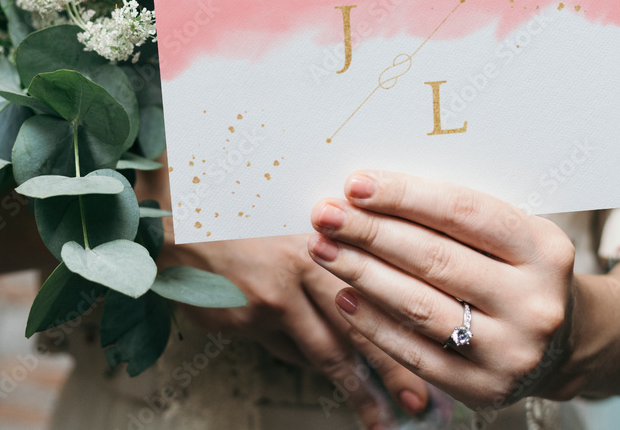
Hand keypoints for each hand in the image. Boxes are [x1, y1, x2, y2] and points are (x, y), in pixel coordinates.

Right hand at [160, 234, 434, 427]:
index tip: (444, 345)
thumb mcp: (289, 220)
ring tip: (386, 418)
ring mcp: (281, 288)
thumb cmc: (238, 212)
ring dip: (361, 388)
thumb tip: (365, 294)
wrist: (175, 211)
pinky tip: (328, 380)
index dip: (415, 317)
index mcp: (329, 229)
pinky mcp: (253, 313)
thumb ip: (328, 250)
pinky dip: (308, 364)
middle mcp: (312, 257)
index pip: (383, 278)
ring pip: (331, 349)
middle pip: (366, 321)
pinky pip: (288, 348)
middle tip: (425, 403)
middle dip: (399, 367)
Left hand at [307, 170, 577, 409]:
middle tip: (324, 215)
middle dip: (370, 232)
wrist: (562, 344)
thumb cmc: (517, 271)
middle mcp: (535, 302)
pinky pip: (415, 352)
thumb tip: (371, 192)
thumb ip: (454, 215)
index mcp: (544, 249)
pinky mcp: (485, 389)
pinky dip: (372, 323)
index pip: (463, 213)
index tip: (355, 184)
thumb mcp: (510, 235)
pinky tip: (343, 296)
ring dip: (361, 273)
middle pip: (434, 259)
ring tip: (322, 248)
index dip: (404, 196)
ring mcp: (512, 351)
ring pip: (418, 306)